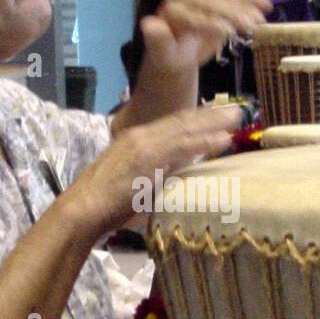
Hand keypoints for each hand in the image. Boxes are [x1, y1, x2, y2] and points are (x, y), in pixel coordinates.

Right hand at [66, 105, 244, 239]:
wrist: (82, 208)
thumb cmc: (104, 202)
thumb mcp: (131, 179)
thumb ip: (154, 173)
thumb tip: (176, 174)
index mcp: (135, 138)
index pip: (172, 123)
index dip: (197, 118)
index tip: (217, 115)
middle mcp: (141, 135)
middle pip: (182, 120)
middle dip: (211, 114)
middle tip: (237, 110)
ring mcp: (144, 145)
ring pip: (185, 128)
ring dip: (214, 122)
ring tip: (237, 118)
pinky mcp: (147, 159)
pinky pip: (181, 147)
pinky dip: (203, 141)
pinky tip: (222, 139)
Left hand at [140, 0, 270, 77]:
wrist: (176, 61)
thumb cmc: (168, 61)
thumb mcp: (162, 55)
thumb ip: (157, 40)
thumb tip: (150, 24)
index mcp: (172, 10)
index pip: (193, 14)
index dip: (210, 22)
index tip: (226, 31)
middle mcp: (188, 2)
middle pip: (212, 4)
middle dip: (231, 13)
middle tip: (250, 24)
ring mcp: (204, 3)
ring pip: (225, 2)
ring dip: (244, 8)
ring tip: (260, 20)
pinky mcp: (217, 7)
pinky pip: (234, 3)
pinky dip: (250, 2)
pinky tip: (266, 5)